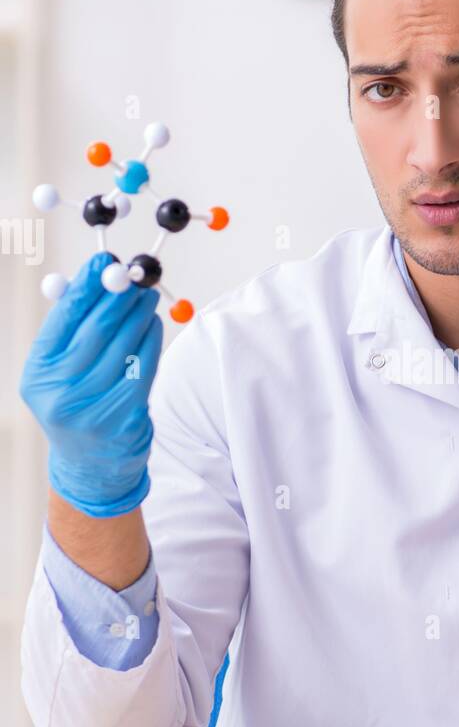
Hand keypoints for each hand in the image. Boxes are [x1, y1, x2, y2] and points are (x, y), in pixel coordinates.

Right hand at [20, 252, 163, 517]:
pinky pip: (143, 368)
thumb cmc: (74, 404)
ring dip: (139, 315)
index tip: (102, 260)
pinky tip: (153, 324)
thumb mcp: (57, 372)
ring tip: (146, 295)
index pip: (63, 320)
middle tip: (134, 274)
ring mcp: (93, 408)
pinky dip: (151, 341)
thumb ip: (71, 331)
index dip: (85, 287)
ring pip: (124, 347)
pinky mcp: (125, 418)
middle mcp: (61, 392)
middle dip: (118, 296)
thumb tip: (96, 279)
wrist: (90, 466)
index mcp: (38, 374)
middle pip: (96, 330)